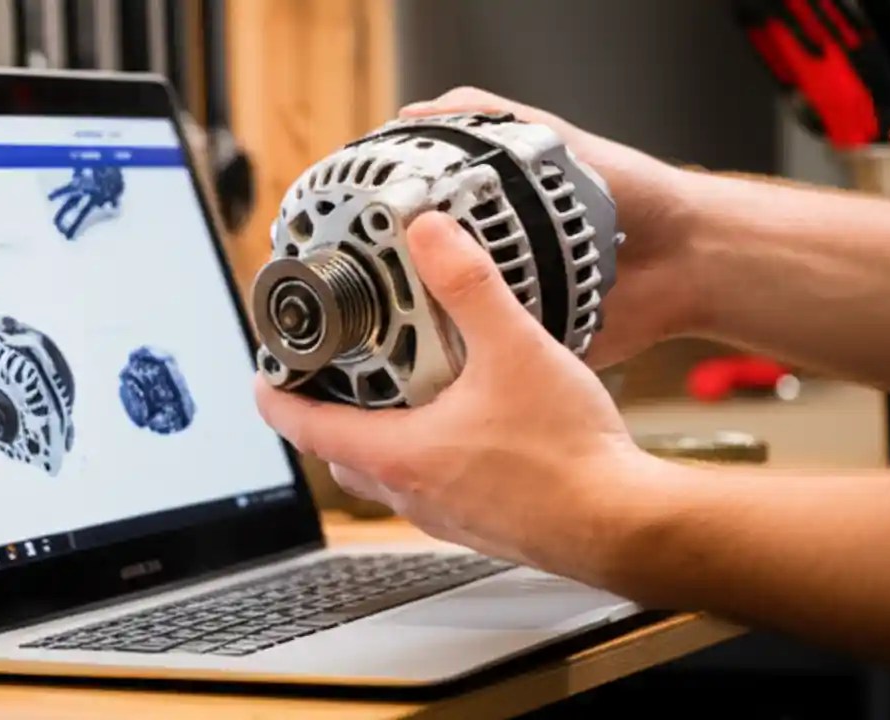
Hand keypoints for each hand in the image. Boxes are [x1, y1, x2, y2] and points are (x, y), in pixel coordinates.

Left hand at [254, 212, 665, 582]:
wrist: (623, 524)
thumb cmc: (567, 459)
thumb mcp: (513, 350)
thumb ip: (468, 286)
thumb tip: (431, 237)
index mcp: (397, 454)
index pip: (302, 426)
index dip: (274, 393)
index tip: (266, 370)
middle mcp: (410, 492)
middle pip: (338, 450)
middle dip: (326, 410)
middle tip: (335, 371)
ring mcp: (443, 513)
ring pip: (384, 471)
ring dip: (378, 431)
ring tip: (403, 387)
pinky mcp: (478, 521)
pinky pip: (430, 484)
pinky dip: (425, 451)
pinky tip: (467, 422)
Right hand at [401, 87, 704, 368]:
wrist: (689, 256)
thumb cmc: (633, 194)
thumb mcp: (554, 139)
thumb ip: (491, 119)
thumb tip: (414, 114)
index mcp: (487, 220)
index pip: (419, 227)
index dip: (388, 231)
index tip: (361, 233)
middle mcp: (491, 268)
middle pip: (424, 281)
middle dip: (402, 286)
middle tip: (383, 284)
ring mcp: (510, 311)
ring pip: (451, 326)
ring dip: (434, 326)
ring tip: (414, 319)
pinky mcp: (533, 349)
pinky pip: (495, 360)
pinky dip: (480, 359)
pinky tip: (460, 352)